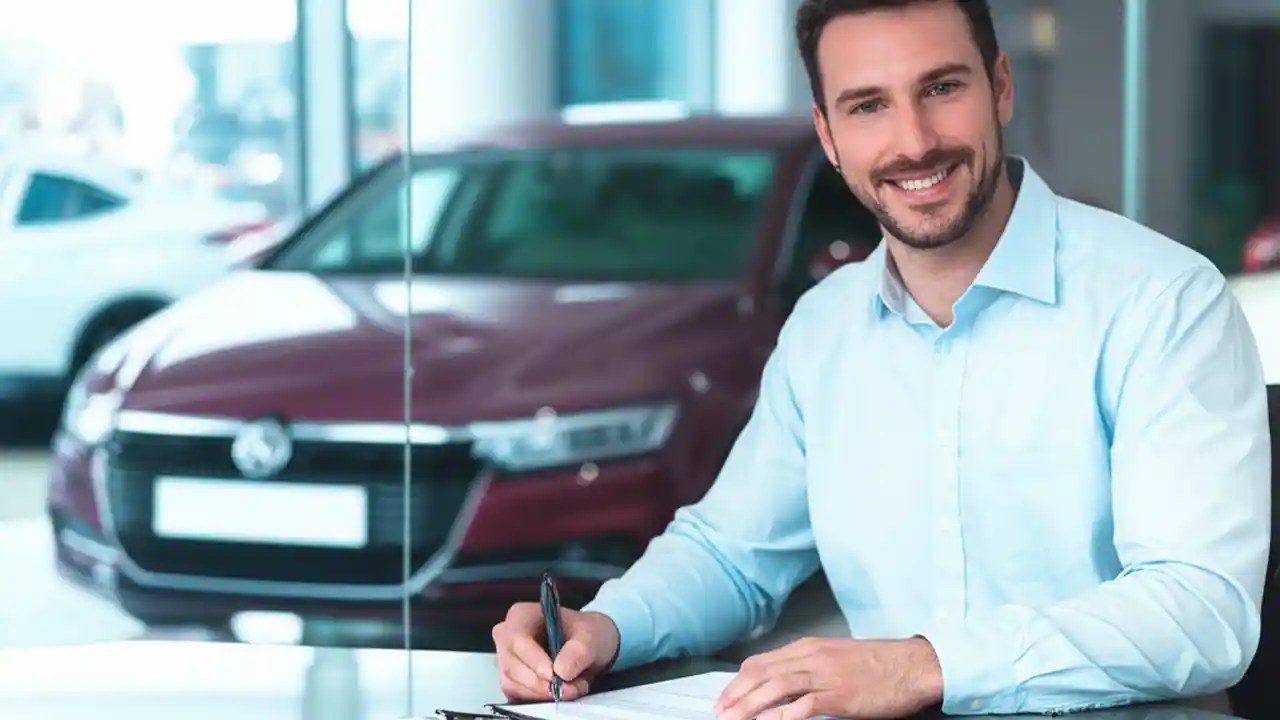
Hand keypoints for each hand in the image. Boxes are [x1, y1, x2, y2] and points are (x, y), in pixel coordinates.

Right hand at [492, 602, 620, 701]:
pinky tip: (560, 692)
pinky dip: (539, 699)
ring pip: (514, 684)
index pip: (518, 639)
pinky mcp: (511, 680)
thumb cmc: (585, 634)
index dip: (534, 660)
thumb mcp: (591, 636)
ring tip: (573, 688)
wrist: (589, 648)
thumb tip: (561, 671)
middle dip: (542, 682)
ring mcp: (506, 660)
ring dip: (543, 693)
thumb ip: (579, 651)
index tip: (554, 675)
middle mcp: (507, 637)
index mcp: (521, 615)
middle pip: (512, 665)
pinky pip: (517, 696)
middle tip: (570, 689)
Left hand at [712, 637, 942, 719]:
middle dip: (736, 694)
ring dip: (750, 705)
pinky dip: (782, 715)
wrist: (914, 665)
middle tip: (720, 712)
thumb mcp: (837, 656)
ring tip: (734, 719)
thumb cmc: (881, 664)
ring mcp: (825, 675)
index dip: (739, 681)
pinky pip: (803, 705)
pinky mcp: (840, 695)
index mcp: (810, 647)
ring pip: (776, 687)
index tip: (726, 697)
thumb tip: (784, 683)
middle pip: (762, 673)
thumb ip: (810, 666)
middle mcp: (812, 657)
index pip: (762, 661)